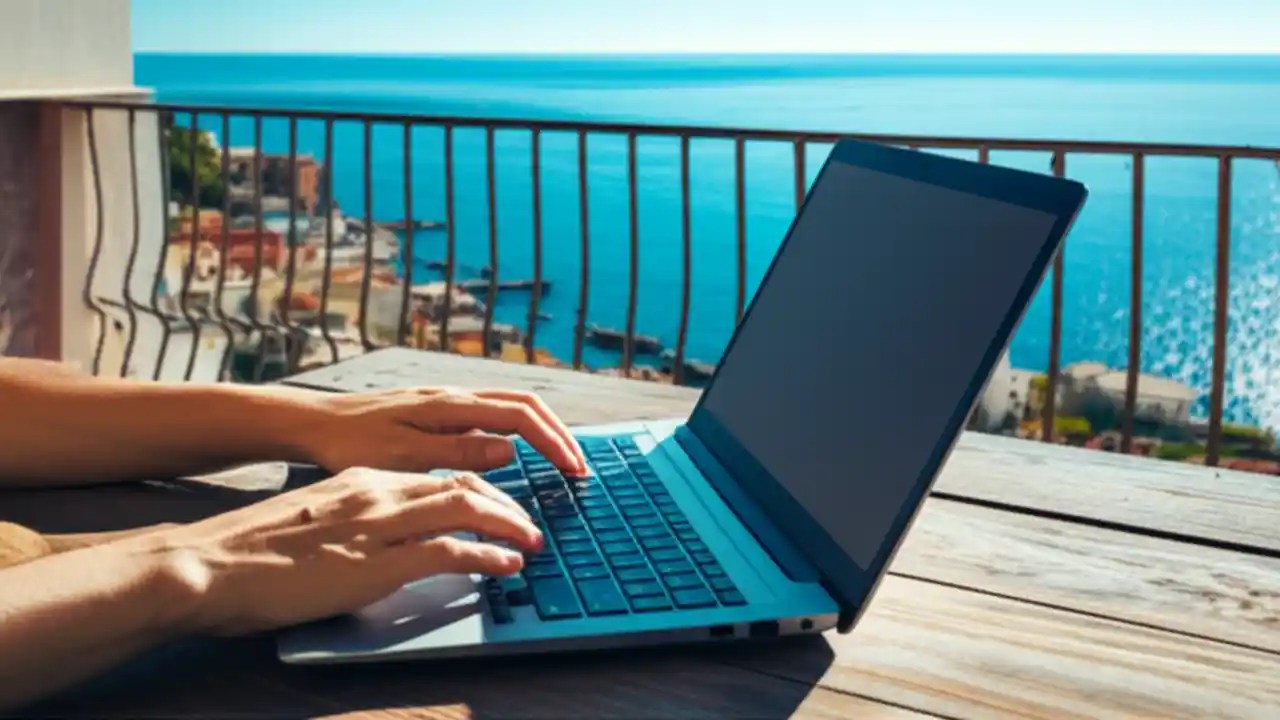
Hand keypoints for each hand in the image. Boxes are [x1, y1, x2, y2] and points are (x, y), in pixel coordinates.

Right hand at [143, 467, 542, 635]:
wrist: (212, 564)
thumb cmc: (252, 552)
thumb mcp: (312, 522)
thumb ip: (350, 521)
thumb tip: (376, 541)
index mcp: (360, 482)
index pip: (436, 476)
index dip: (477, 488)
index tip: (498, 504)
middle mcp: (377, 493)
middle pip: (463, 483)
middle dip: (505, 501)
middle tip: (527, 523)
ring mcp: (380, 525)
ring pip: (468, 507)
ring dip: (509, 523)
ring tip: (530, 541)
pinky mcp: (380, 562)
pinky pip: (453, 551)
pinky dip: (488, 555)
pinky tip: (507, 563)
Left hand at [298, 387, 587, 475]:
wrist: (312, 423)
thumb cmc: (349, 443)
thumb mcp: (403, 455)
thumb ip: (458, 451)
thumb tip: (511, 449)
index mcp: (451, 406)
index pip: (520, 416)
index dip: (553, 442)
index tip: (574, 470)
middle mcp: (455, 398)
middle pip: (525, 405)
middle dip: (558, 434)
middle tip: (580, 468)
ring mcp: (447, 403)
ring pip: (510, 407)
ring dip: (541, 431)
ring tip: (560, 461)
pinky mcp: (437, 414)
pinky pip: (491, 416)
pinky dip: (518, 432)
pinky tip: (517, 456)